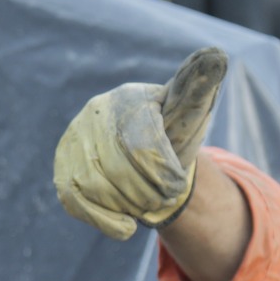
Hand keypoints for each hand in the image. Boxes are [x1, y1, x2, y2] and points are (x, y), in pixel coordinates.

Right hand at [53, 47, 226, 239]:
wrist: (144, 160)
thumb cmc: (173, 137)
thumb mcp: (189, 114)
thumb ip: (200, 89)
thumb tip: (217, 55)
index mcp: (127, 98)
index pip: (142, 144)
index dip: (164, 173)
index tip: (178, 184)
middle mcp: (94, 115)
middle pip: (119, 169)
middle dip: (148, 192)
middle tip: (163, 196)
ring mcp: (74, 143)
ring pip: (97, 187)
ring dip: (130, 205)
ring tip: (147, 202)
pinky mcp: (63, 172)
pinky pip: (77, 203)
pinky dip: (106, 221)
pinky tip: (127, 225)